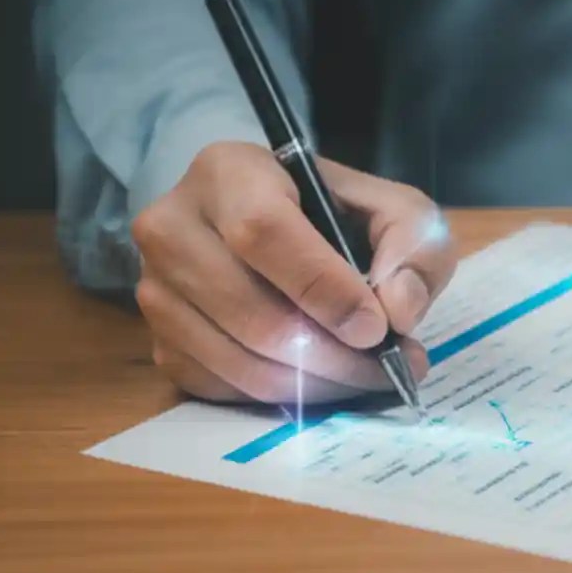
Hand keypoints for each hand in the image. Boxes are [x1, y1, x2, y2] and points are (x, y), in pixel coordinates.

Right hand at [131, 141, 455, 403]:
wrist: (278, 228)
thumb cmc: (337, 215)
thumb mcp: (395, 211)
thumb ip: (414, 247)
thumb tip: (397, 309)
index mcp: (228, 172)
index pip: (262, 233)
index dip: (323, 288)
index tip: (375, 327)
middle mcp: (173, 228)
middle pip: (252, 313)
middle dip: (335, 355)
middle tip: (390, 366)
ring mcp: (157, 290)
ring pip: (241, 362)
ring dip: (319, 386)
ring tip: (371, 375)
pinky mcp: (161, 343)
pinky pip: (226, 389)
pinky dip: (288, 399)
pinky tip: (329, 382)